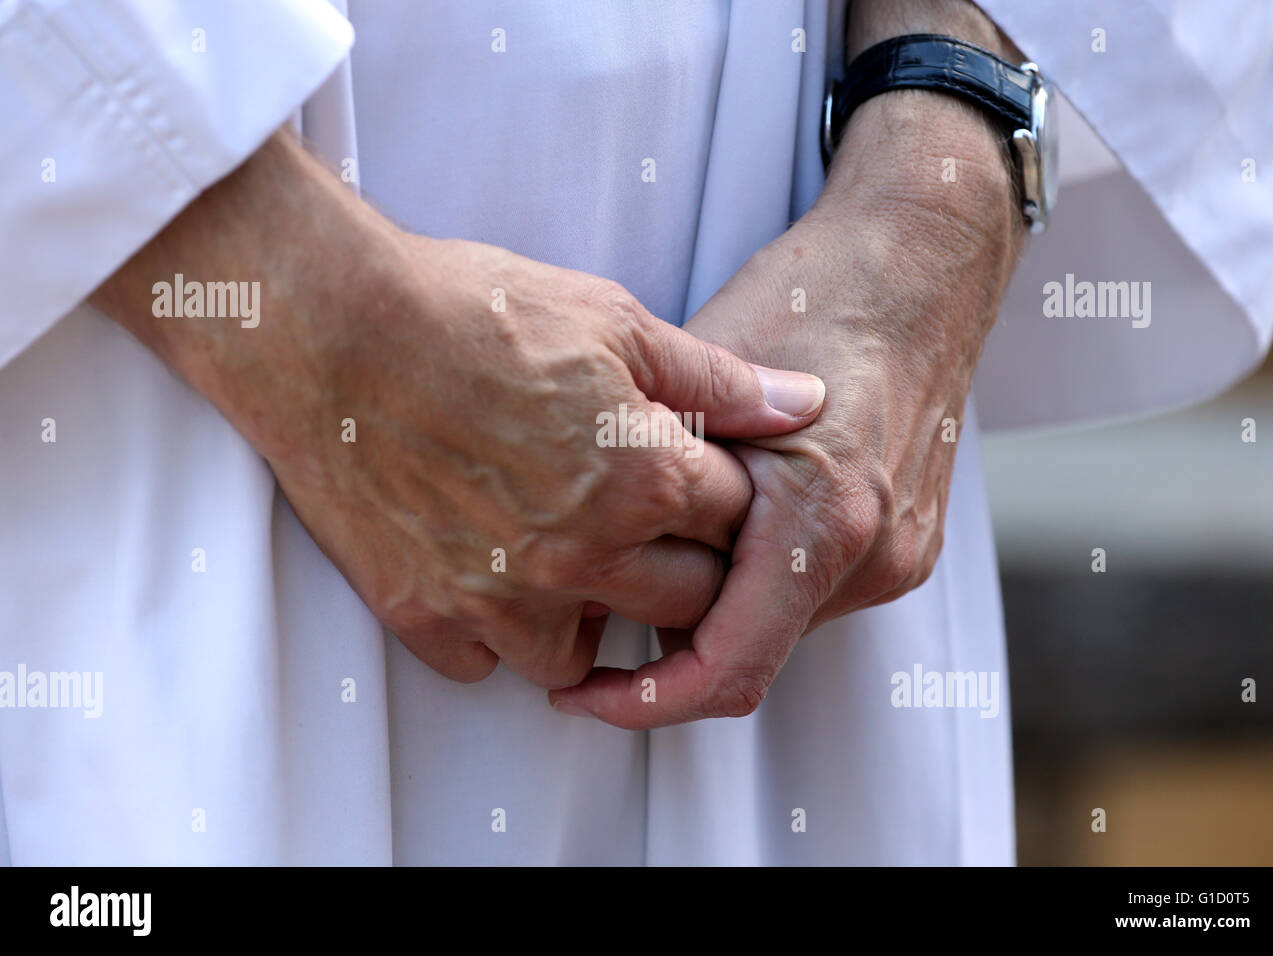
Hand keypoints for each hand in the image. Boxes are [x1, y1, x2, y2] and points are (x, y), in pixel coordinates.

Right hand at [92, 131, 826, 687]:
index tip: (702, 477)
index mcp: (642, 480)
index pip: (737, 524)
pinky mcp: (424, 613)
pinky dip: (499, 631)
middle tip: (647, 521)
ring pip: (584, 653)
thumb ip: (718, 380)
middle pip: (683, 603)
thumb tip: (807, 402)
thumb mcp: (610, 319)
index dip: (729, 495)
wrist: (325, 326)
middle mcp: (582, 556)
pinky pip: (487, 663)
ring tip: (571, 558)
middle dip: (684, 565)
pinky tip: (493, 575)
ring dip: (592, 615)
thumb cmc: (467, 309)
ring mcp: (499, 596)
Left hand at [551, 88, 1024, 724]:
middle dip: (669, 644)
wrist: (920, 261)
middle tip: (593, 606)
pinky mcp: (911, 542)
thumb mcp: (707, 378)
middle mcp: (876, 554)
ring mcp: (902, 553)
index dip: (642, 701)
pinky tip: (723, 525)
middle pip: (748, 649)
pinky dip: (759, 581)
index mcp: (825, 519)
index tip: (580, 695)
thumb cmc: (812, 297)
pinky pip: (815, 591)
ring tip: (660, 542)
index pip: (727, 667)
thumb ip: (658, 481)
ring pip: (779, 622)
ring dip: (716, 605)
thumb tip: (584, 553)